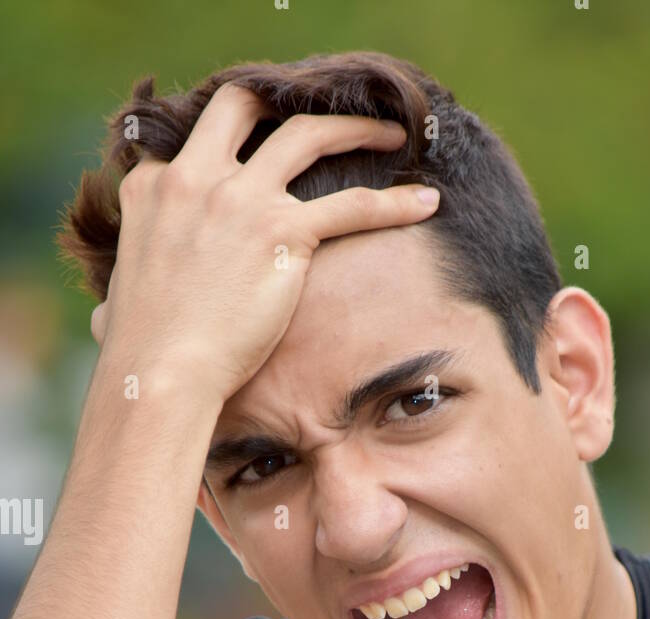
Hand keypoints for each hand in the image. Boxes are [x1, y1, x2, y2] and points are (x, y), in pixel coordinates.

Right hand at [90, 84, 439, 403]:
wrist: (159, 372)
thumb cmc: (139, 356)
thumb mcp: (116, 305)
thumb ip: (122, 294)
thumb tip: (109, 319)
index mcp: (150, 189)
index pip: (191, 146)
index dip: (225, 146)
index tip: (253, 156)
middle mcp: (193, 177)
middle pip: (240, 106)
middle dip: (282, 101)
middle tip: (320, 115)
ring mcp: (239, 198)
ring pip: (306, 135)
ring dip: (353, 128)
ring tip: (391, 134)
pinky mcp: (281, 231)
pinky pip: (352, 205)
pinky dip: (394, 201)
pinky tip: (425, 203)